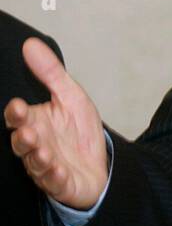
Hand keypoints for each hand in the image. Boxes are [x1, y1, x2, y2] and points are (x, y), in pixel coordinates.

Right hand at [5, 37, 107, 209]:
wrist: (99, 162)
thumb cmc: (78, 131)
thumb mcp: (71, 97)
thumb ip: (51, 74)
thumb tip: (30, 43)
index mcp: (35, 123)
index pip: (19, 117)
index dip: (17, 113)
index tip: (18, 106)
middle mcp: (36, 145)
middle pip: (22, 142)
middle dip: (23, 137)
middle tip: (27, 132)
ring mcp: (47, 165)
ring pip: (35, 163)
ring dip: (36, 157)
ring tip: (40, 151)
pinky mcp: (61, 182)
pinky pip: (54, 181)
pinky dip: (54, 177)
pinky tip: (57, 170)